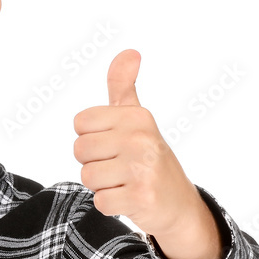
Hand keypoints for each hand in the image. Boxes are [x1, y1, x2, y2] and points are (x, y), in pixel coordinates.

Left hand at [72, 49, 221, 258]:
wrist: (178, 204)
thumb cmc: (149, 159)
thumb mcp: (138, 120)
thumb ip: (123, 86)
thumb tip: (129, 52)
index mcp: (137, 116)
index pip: (80, 123)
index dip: (91, 139)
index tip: (113, 146)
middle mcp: (141, 138)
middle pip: (80, 151)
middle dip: (94, 164)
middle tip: (119, 167)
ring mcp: (142, 168)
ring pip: (87, 177)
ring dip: (102, 186)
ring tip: (124, 182)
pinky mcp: (140, 196)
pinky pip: (100, 202)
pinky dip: (110, 205)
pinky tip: (129, 198)